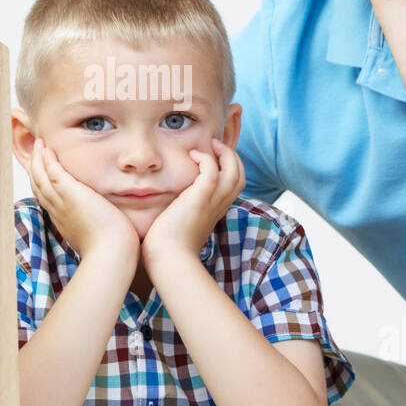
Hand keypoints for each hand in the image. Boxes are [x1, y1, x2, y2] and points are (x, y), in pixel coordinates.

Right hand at [30, 137, 139, 262]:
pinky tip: (47, 149)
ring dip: (38, 159)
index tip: (44, 172)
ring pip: (40, 178)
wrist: (112, 255)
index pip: (47, 199)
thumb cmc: (113, 249)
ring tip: (40, 144)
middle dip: (35, 168)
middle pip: (38, 187)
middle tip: (36, 152)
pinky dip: (47, 160)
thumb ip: (100, 224)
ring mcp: (62, 203)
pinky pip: (52, 173)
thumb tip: (110, 223)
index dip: (43, 184)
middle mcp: (58, 212)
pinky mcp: (71, 194)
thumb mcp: (101, 234)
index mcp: (64, 221)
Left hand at [140, 138, 243, 277]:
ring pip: (234, 170)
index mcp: (216, 211)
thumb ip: (180, 212)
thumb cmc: (167, 247)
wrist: (168, 260)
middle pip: (240, 175)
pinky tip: (192, 155)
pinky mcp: (200, 198)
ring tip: (210, 144)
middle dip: (231, 156)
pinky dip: (206, 158)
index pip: (234, 185)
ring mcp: (212, 202)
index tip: (214, 157)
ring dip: (224, 153)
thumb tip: (166, 206)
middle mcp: (219, 206)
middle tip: (215, 145)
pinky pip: (212, 170)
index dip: (229, 168)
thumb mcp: (179, 225)